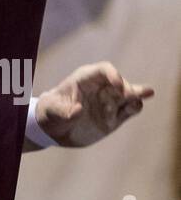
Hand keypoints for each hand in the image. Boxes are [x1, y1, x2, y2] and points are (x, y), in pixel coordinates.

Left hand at [35, 61, 154, 147]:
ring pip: (129, 94)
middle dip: (127, 87)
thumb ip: (64, 111)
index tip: (117, 84)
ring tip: (147, 94)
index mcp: (85, 79)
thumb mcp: (52, 111)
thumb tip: (78, 111)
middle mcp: (102, 87)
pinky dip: (133, 107)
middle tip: (131, 95)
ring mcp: (110, 101)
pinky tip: (133, 108)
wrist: (54, 129)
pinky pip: (129, 109)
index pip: (103, 70)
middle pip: (120, 82)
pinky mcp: (116, 115)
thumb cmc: (51, 113)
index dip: (112, 74)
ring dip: (137, 94)